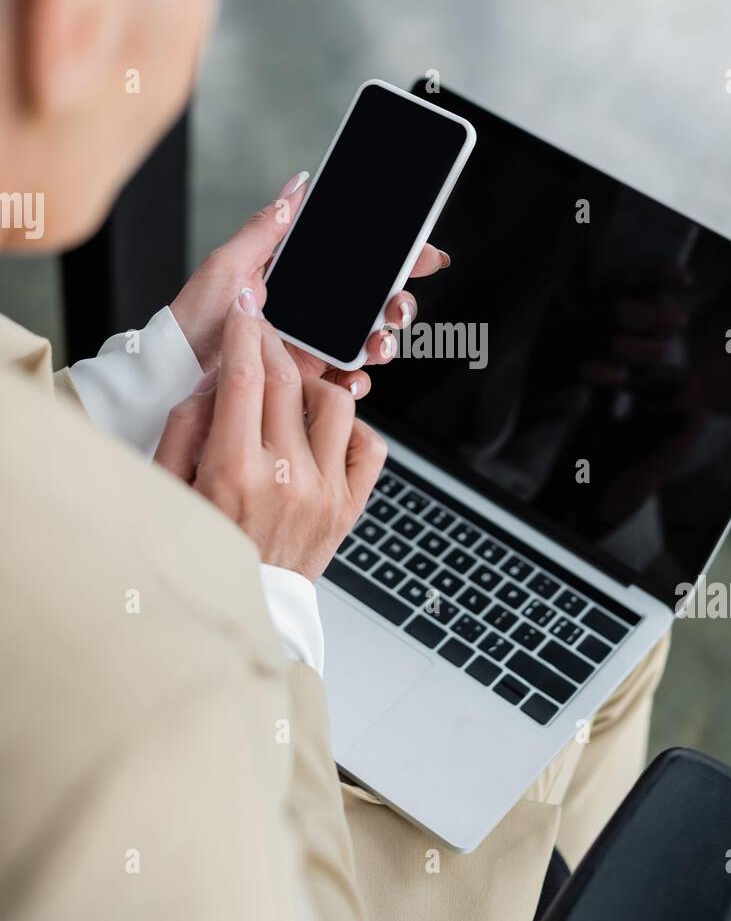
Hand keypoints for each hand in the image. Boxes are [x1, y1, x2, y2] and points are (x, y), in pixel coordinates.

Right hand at [155, 295, 386, 578]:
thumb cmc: (201, 548)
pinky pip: (370, 446)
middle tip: (261, 335)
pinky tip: (325, 433)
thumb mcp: (171, 486)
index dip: (243, 334)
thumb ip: (188, 426)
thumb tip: (215, 378)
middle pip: (288, 381)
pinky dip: (352, 429)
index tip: (245, 312)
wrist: (240, 608)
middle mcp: (285, 479)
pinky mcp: (349, 509)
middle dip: (272, 345)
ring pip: (336, 403)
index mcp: (233, 471)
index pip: (242, 378)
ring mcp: (324, 494)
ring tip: (291, 397)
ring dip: (312, 387)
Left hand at [170, 171, 450, 398]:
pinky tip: (354, 379)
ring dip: (384, 342)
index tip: (423, 252)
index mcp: (296, 274)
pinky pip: (346, 380)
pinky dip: (358, 382)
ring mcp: (311, 345)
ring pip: (369, 341)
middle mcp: (311, 309)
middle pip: (374, 302)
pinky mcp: (307, 380)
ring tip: (378, 345)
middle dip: (399, 303)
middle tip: (398, 307)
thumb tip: (298, 185)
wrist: (175, 376)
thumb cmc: (193, 319)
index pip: (356, 259)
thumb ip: (267, 229)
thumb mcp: (228, 266)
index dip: (396, 256)